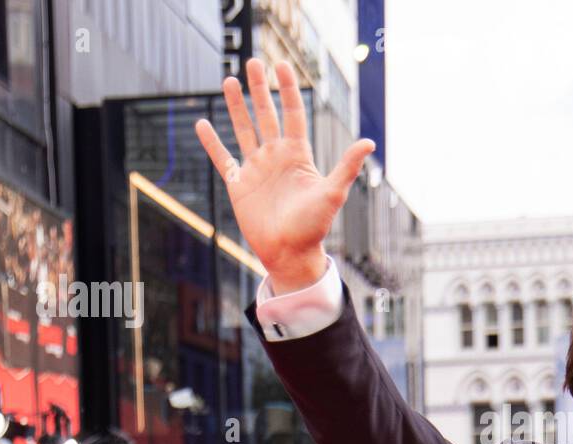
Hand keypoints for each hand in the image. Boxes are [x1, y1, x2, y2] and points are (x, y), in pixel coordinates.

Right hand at [195, 58, 375, 293]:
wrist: (290, 254)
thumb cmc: (314, 227)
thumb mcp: (332, 193)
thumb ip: (347, 166)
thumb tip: (369, 143)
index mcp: (298, 155)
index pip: (293, 114)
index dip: (287, 90)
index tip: (282, 66)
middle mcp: (276, 157)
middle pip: (266, 115)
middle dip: (260, 89)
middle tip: (253, 62)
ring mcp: (257, 169)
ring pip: (244, 129)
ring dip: (236, 106)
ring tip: (229, 81)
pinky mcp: (239, 184)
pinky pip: (222, 158)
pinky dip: (211, 142)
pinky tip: (202, 123)